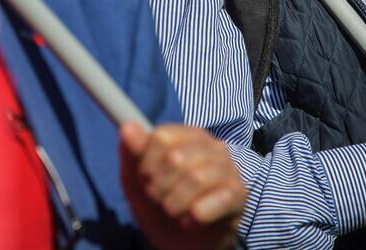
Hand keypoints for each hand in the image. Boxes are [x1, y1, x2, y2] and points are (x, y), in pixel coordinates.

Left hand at [119, 122, 244, 249]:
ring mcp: (229, 170)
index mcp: (189, 136)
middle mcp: (213, 147)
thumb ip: (132, 154)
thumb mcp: (138, 181)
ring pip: (195, 178)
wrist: (185, 244)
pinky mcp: (239, 195)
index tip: (146, 179)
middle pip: (175, 158)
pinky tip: (191, 220)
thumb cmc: (164, 205)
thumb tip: (127, 128)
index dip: (147, 163)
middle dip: (159, 187)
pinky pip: (217, 200)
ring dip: (175, 203)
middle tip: (160, 200)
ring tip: (174, 212)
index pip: (162, 137)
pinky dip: (197, 215)